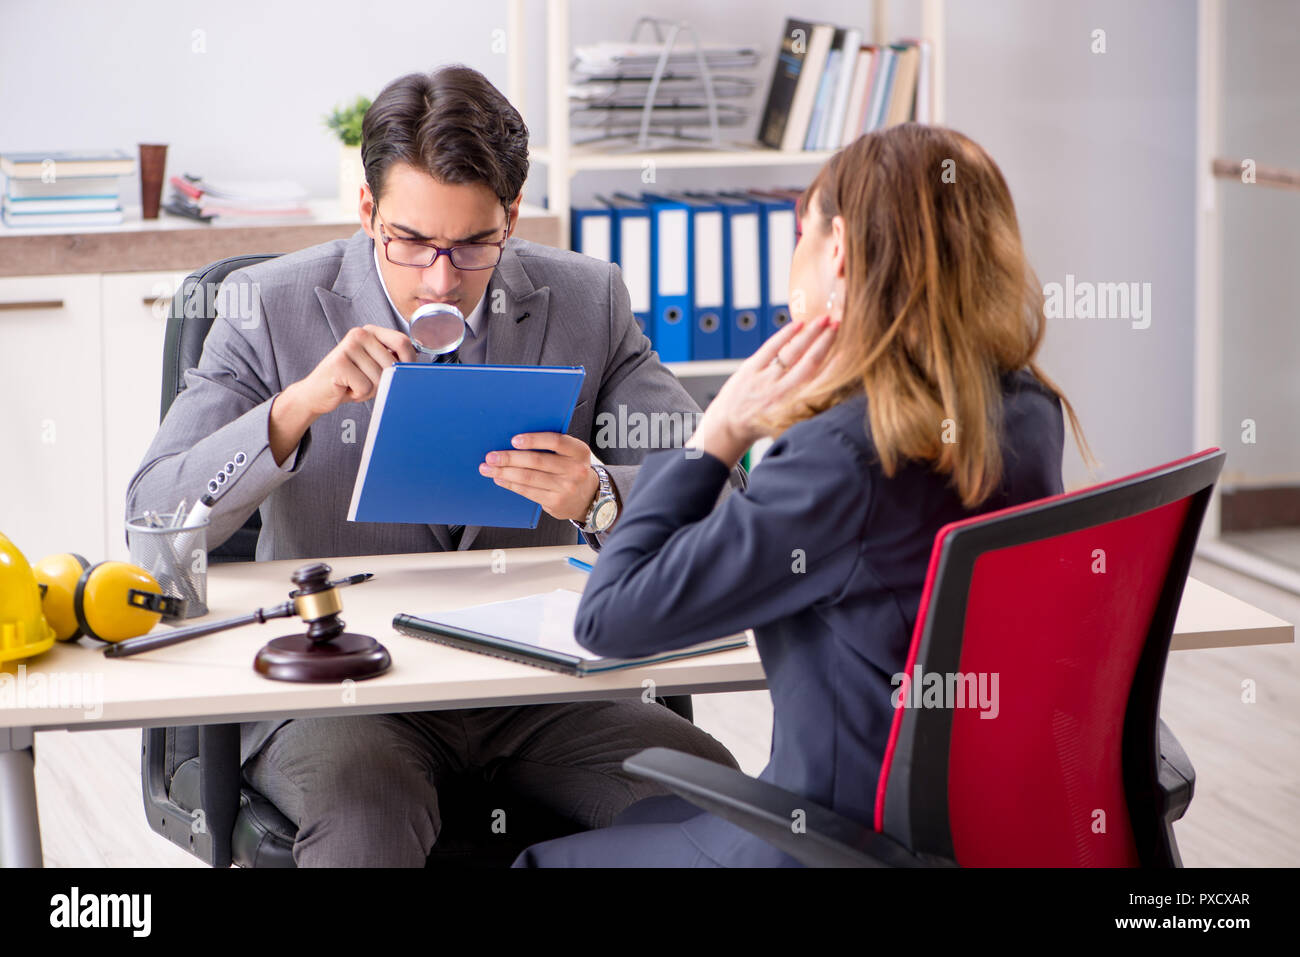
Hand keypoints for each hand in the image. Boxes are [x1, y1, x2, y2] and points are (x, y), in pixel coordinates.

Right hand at [290, 324, 416, 417]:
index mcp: (371, 331)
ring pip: (379, 378)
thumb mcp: (375, 367)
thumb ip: (393, 361)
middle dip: (384, 382)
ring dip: (370, 390)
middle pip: (392, 364)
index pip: (403, 342)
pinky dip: (358, 395)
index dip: (409, 363)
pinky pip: (365, 387)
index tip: (401, 374)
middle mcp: (359, 334)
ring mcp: (348, 347)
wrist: (317, 392)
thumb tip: (416, 368)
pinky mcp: (339, 363)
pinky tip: (346, 388)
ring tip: (354, 384)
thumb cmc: (350, 381)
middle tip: (366, 381)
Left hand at [479, 432, 600, 522]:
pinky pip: (528, 491)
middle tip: (492, 456)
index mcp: (578, 451)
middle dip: (510, 458)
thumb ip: (552, 446)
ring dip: (505, 472)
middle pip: (537, 461)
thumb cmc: (573, 470)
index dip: (533, 440)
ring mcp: (565, 487)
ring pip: (529, 478)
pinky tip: (501, 479)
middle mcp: (575, 469)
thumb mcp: (572, 454)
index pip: (556, 441)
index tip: (513, 440)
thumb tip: (515, 441)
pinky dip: (511, 484)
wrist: (589, 497)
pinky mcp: (555, 502)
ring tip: (489, 468)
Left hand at [686, 315, 839, 467]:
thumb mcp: (790, 422)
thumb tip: (834, 389)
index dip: (835, 367)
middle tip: (840, 326)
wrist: (728, 427)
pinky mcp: (750, 370)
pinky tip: (799, 324)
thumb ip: (808, 405)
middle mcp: (780, 394)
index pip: (820, 384)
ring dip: (810, 333)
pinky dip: (785, 334)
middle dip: (826, 342)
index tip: (848, 353)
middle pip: (809, 362)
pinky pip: (771, 348)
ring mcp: (764, 380)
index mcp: (793, 408)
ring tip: (824, 319)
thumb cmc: (764, 425)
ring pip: (792, 352)